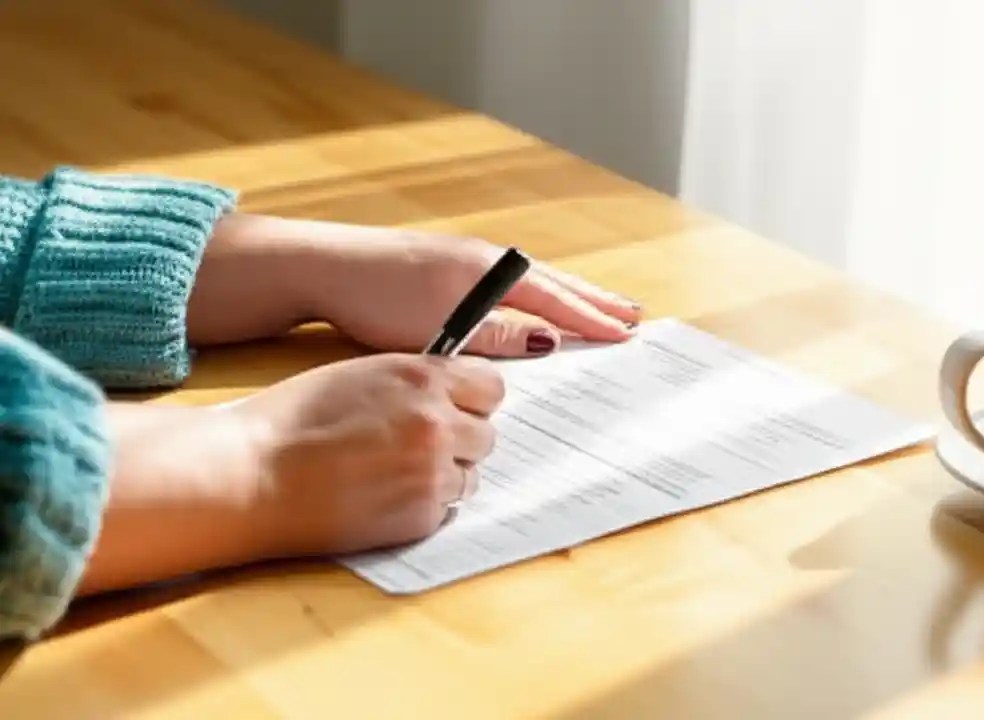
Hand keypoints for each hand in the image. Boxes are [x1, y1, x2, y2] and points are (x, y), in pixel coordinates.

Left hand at [189, 214, 642, 356]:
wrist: (321, 265)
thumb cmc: (375, 297)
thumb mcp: (440, 327)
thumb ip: (496, 336)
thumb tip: (548, 343)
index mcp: (488, 271)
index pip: (554, 298)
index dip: (591, 319)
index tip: (627, 334)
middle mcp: (484, 258)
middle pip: (553, 282)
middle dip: (594, 300)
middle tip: (634, 314)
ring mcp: (465, 258)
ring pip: (532, 279)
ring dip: (568, 295)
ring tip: (597, 307)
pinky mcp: (446, 264)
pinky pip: (509, 280)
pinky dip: (536, 292)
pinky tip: (535, 302)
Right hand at [232, 352, 503, 555]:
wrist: (251, 474)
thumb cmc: (293, 420)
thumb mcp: (361, 374)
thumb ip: (416, 381)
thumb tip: (453, 394)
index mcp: (424, 378)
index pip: (491, 387)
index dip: (470, 400)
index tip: (453, 408)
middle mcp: (437, 422)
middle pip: (485, 435)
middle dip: (458, 440)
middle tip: (412, 446)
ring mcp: (432, 472)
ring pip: (469, 475)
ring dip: (443, 475)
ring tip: (391, 473)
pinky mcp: (420, 515)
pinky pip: (446, 509)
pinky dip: (422, 505)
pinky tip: (381, 497)